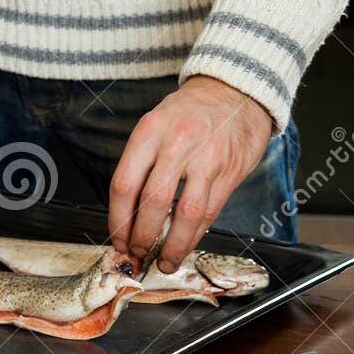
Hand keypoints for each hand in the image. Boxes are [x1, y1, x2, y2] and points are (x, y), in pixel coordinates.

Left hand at [107, 76, 275, 272]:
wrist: (235, 91)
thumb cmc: (190, 111)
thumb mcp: (156, 123)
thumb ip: (142, 163)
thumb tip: (128, 212)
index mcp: (149, 131)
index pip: (124, 184)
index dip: (118, 220)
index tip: (117, 239)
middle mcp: (176, 144)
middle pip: (152, 202)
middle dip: (142, 237)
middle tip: (137, 254)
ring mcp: (206, 159)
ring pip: (185, 214)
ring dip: (173, 246)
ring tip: (164, 262)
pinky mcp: (229, 172)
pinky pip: (210, 212)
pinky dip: (196, 235)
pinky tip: (186, 245)